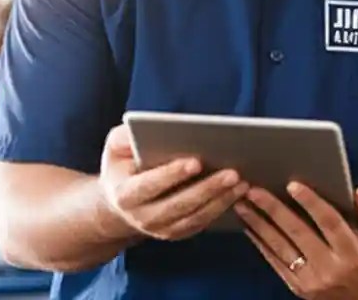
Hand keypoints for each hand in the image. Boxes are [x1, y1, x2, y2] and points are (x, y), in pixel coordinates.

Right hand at [97, 124, 249, 240]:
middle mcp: (142, 217)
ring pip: (195, 216)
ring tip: (242, 181)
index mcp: (124, 194)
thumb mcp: (116, 147)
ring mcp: (161, 229)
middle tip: (233, 172)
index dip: (172, 174)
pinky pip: (202, 222)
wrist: (120, 204)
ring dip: (220, 200)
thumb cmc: (123, 166)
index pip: (149, 185)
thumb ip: (125, 136)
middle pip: (178, 205)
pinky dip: (222, 208)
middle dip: (207, 188)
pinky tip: (239, 192)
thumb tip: (143, 126)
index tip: (196, 161)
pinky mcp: (178, 232)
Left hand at [236, 181, 357, 299]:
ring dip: (259, 225)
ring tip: (242, 205)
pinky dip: (261, 245)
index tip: (292, 184)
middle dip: (273, 210)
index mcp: (353, 253)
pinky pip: (277, 264)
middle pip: (298, 233)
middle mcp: (331, 268)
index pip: (329, 222)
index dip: (311, 202)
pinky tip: (249, 228)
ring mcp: (313, 282)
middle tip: (253, 190)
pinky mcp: (300, 289)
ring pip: (281, 248)